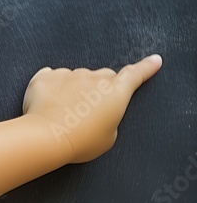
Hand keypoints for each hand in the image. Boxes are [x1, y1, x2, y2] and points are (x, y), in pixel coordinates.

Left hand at [22, 55, 162, 162]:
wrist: (46, 137)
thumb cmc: (81, 142)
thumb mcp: (108, 137)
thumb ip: (108, 117)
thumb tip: (98, 111)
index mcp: (115, 92)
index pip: (135, 75)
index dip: (146, 67)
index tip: (155, 60)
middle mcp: (94, 78)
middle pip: (103, 78)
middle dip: (99, 89)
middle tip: (88, 110)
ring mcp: (69, 74)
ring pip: (76, 78)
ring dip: (73, 90)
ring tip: (63, 113)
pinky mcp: (46, 76)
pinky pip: (52, 78)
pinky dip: (51, 89)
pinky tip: (47, 105)